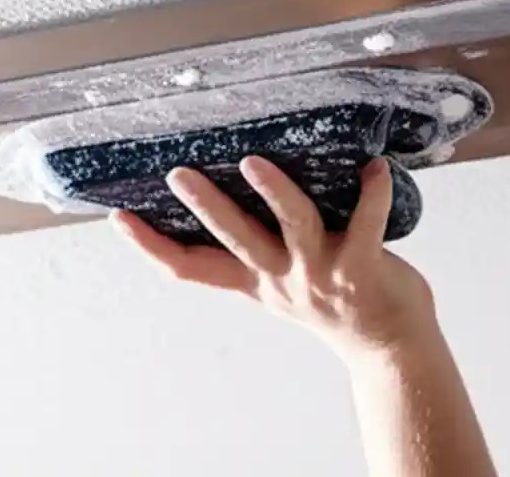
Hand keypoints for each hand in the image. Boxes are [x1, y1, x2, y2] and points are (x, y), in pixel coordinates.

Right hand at [110, 155, 436, 359]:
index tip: (118, 217)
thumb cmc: (337, 304)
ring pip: (292, 225)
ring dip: (273, 192)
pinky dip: (372, 194)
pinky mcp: (362, 267)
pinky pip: (367, 224)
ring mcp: (320, 272)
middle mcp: (281, 277)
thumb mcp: (280, 287)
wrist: (390, 347)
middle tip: (176, 174)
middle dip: (205, 207)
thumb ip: (257, 250)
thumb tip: (233, 184)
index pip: (190, 268)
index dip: (151, 245)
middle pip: (235, 240)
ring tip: (252, 163)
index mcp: (255, 282)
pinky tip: (375, 166)